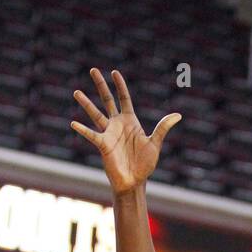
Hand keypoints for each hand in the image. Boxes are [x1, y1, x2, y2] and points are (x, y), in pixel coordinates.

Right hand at [71, 69, 180, 194]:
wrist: (135, 182)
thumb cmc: (145, 164)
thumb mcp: (155, 144)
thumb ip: (163, 128)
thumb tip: (178, 115)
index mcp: (131, 121)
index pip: (124, 98)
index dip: (120, 85)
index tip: (114, 72)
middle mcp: (118, 124)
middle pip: (107, 100)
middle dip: (101, 85)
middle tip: (93, 70)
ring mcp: (109, 133)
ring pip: (95, 114)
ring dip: (86, 103)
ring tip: (76, 92)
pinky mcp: (103, 145)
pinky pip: (91, 135)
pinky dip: (83, 130)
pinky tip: (73, 123)